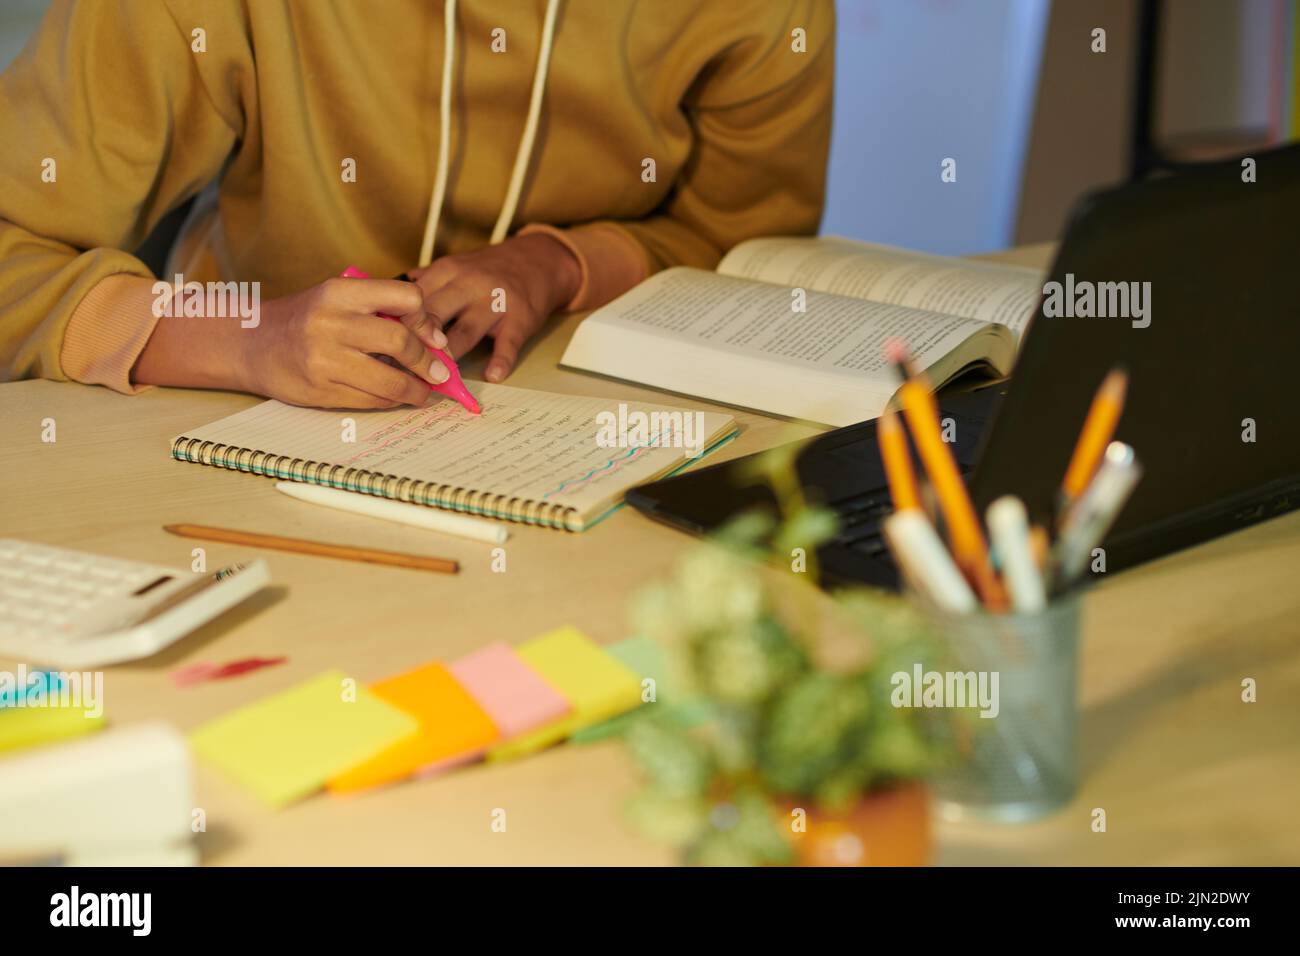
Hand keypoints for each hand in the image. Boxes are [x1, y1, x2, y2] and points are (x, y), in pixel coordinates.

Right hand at [238, 278, 455, 407]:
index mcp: (340, 292)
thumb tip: (435, 340)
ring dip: (417, 390)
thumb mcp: (337, 299)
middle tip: (440, 372)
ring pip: (390, 380)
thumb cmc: (305, 319)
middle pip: (400, 342)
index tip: (434, 336)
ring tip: (424, 391)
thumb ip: (379, 310)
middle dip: (428, 361)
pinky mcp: (320, 390)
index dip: (427, 320)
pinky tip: (397, 396)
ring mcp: (324, 359)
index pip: (405, 298)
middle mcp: (331, 323)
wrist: (251, 344)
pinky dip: (392, 400)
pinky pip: (372, 400)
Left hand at [401, 232, 579, 382]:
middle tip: (399, 369)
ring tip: (435, 379)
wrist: (539, 261)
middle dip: (415, 343)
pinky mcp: (520, 319)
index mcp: (447, 272)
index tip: (381, 349)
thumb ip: (424, 283)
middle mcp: (469, 285)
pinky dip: (500, 361)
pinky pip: (508, 344)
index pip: (412, 300)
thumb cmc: (491, 269)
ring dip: (449, 357)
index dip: (394, 326)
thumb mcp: (456, 265)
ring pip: (465, 332)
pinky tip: (491, 376)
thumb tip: (386, 300)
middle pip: (433, 316)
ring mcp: (495, 303)